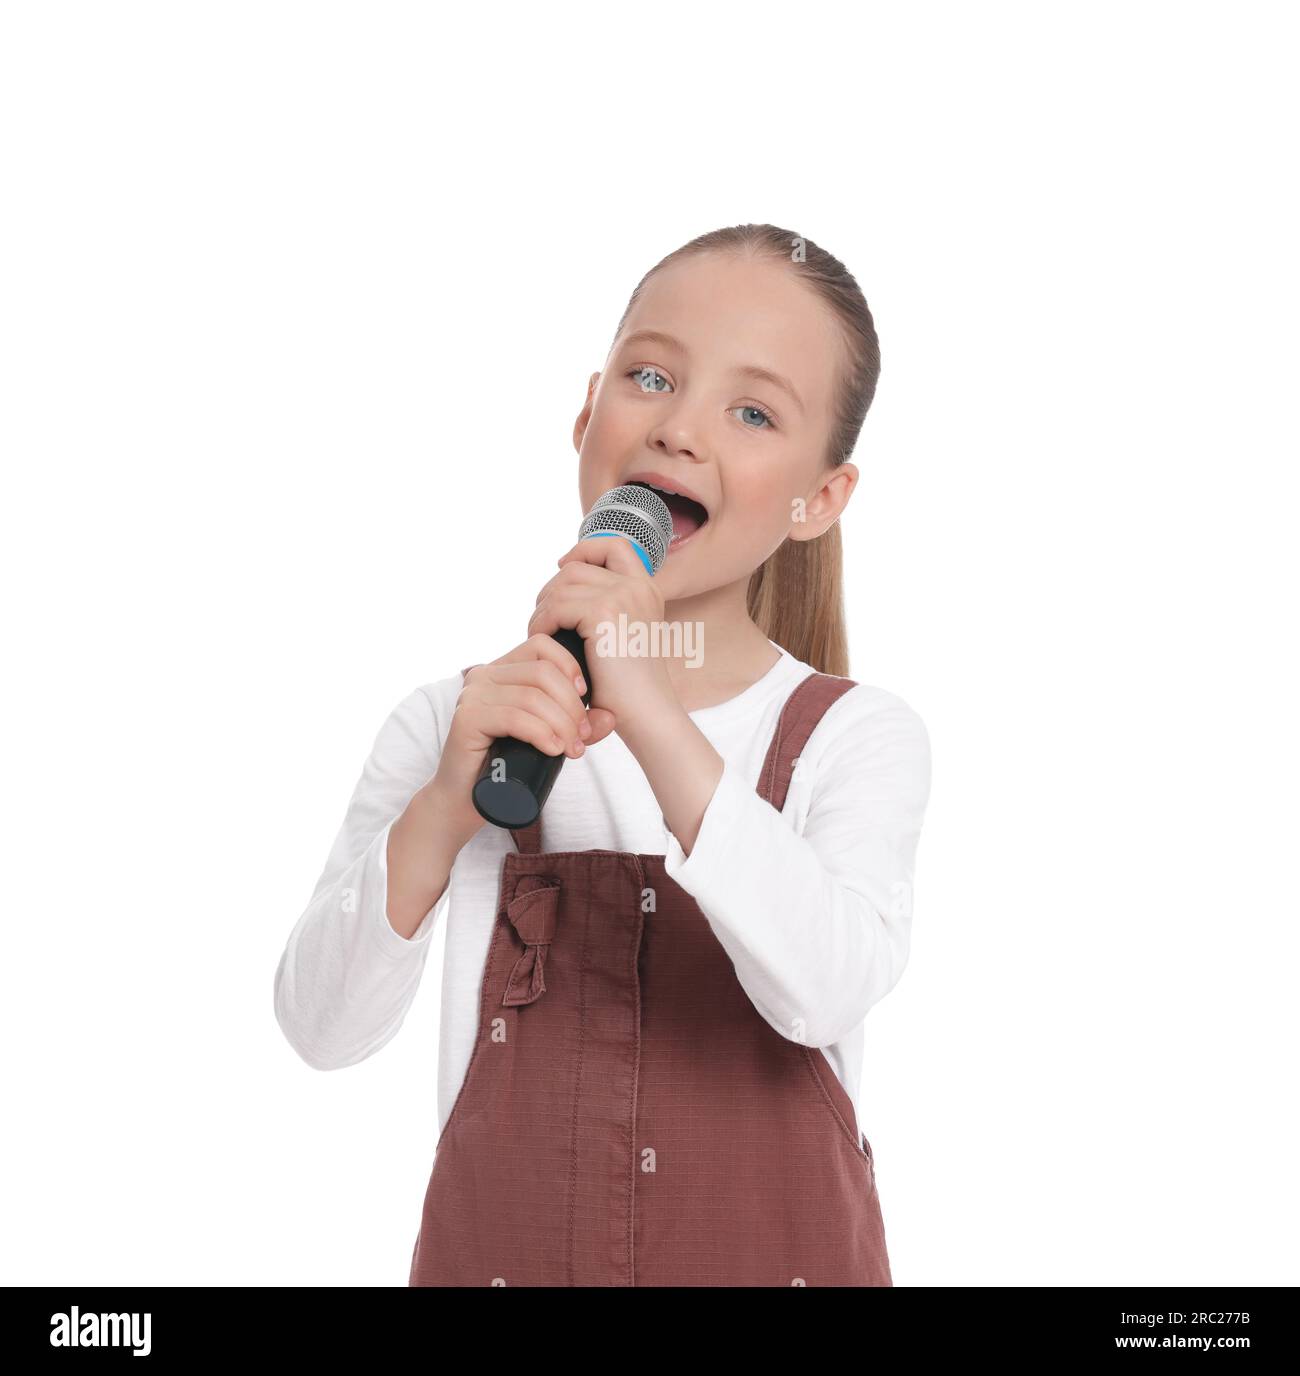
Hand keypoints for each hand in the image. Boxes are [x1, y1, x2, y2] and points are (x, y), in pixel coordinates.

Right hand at [429, 634, 618, 816]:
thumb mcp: (550, 738)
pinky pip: (514, 717)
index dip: (570, 666)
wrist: (466, 800)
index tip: (586, 697)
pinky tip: (553, 749)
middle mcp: (483, 675)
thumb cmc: (507, 766)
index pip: (541, 646)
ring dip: (561, 724)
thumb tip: (610, 717)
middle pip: (542, 672)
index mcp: (501, 670)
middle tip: (582, 736)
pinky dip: (541, 733)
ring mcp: (472, 695)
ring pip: (532, 696)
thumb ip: (579, 726)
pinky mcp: (466, 719)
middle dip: (571, 705)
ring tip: (572, 749)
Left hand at [527, 535, 680, 729]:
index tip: (563, 568)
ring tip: (540, 635)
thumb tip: (565, 585)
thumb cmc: (629, 688)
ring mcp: (624, 596)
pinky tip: (543, 642)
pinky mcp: (604, 612)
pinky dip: (542, 623)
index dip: (584, 550)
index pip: (614, 545)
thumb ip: (605, 609)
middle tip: (543, 621)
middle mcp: (639, 587)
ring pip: (562, 585)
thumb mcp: (623, 637)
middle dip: (552, 590)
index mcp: (647, 590)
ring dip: (543, 609)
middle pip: (578, 566)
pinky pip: (556, 605)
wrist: (646, 714)